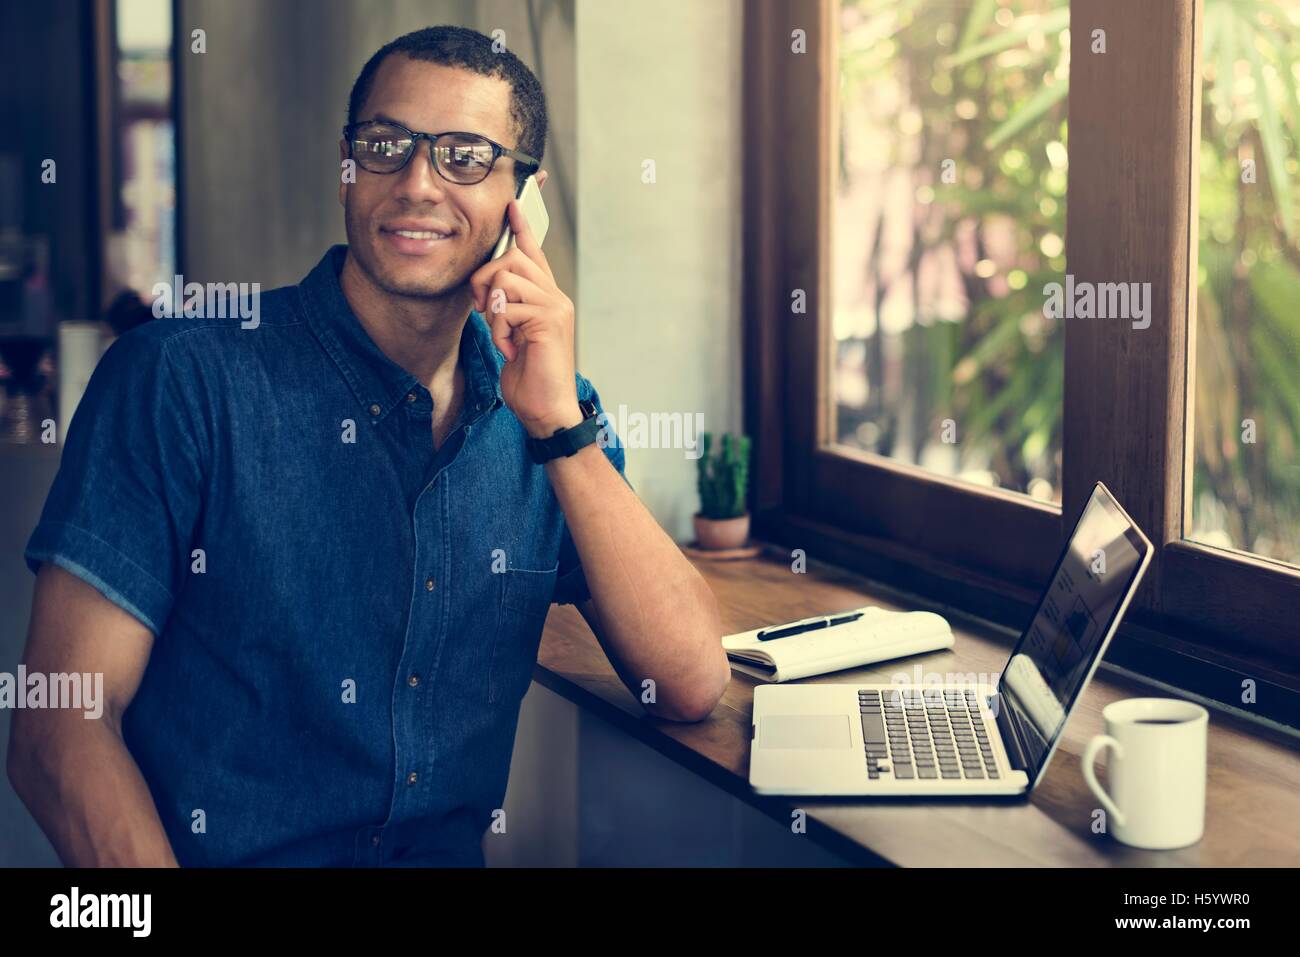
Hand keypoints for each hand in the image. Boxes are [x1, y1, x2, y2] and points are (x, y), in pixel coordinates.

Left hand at [468, 176, 581, 437]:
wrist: (547, 410)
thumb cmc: (529, 378)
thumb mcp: (512, 336)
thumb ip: (505, 309)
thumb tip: (487, 291)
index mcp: (548, 298)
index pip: (534, 253)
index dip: (522, 228)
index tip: (513, 204)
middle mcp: (555, 296)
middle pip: (512, 258)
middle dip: (485, 280)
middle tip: (483, 310)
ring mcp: (555, 306)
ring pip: (507, 278)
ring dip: (492, 309)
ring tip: (501, 335)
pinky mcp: (548, 320)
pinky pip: (507, 306)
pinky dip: (499, 328)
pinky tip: (509, 347)